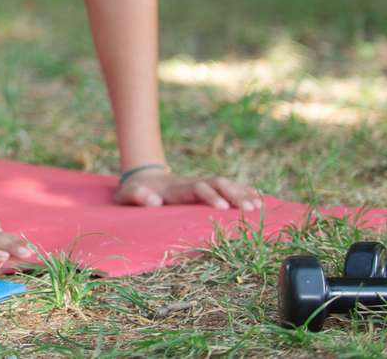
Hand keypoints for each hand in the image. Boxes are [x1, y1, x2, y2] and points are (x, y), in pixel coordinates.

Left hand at [113, 166, 261, 210]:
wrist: (142, 177)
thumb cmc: (135, 191)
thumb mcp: (127, 194)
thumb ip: (136, 196)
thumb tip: (154, 201)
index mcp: (175, 188)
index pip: (196, 189)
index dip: (209, 196)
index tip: (222, 207)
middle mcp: (192, 183)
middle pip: (216, 184)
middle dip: (234, 195)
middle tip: (250, 208)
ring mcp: (201, 183)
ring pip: (225, 184)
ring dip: (242, 193)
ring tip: (259, 205)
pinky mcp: (207, 187)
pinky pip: (228, 186)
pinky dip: (243, 190)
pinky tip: (259, 198)